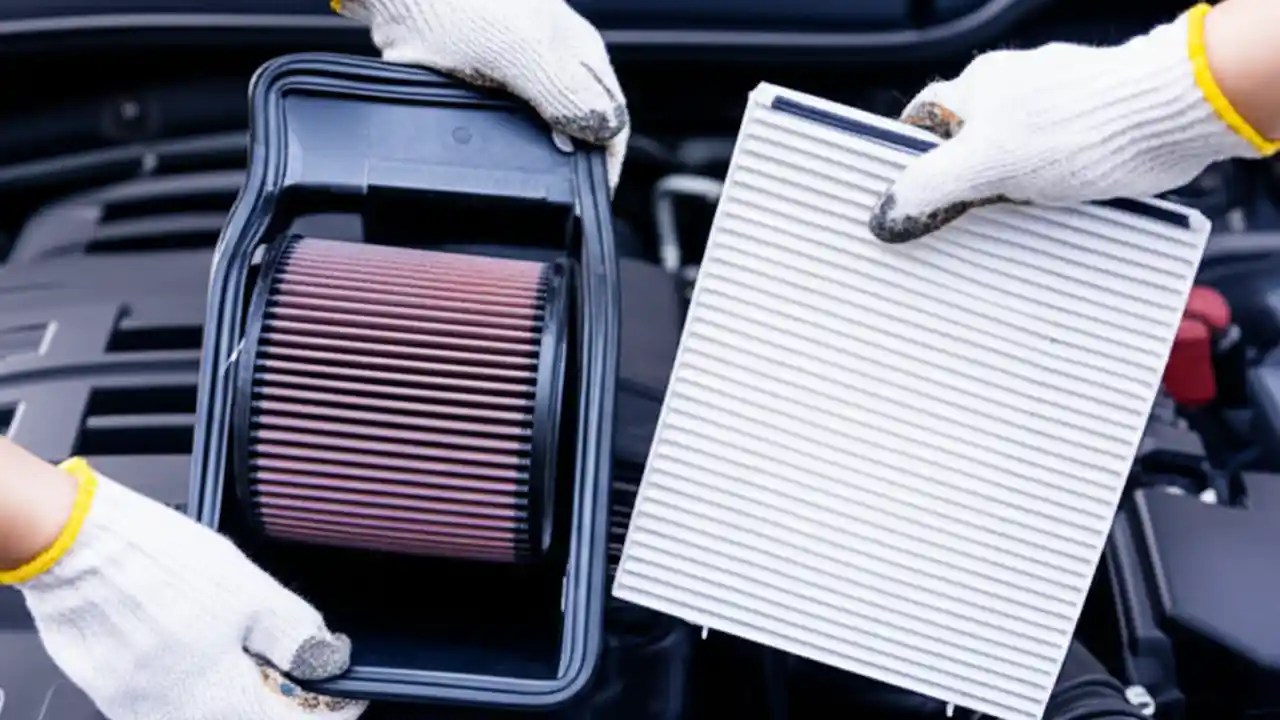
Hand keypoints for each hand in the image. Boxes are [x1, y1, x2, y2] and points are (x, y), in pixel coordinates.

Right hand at [2, 451, 366, 719]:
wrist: (77, 541)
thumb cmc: (154, 560)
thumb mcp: (249, 589)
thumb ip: (294, 632)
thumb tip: (327, 658)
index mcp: (215, 699)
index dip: (331, 709)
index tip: (347, 693)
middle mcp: (171, 717)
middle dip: (285, 703)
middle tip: (303, 673)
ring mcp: (135, 709)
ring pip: (209, 715)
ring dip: (242, 695)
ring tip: (253, 658)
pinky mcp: (111, 692)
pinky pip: (169, 703)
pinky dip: (199, 686)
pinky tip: (207, 654)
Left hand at [336, 0, 629, 189]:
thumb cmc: (457, 1)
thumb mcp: (521, 51)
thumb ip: (565, 92)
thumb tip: (604, 131)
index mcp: (580, 54)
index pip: (613, 120)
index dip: (605, 164)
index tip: (588, 201)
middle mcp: (553, 65)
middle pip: (576, 131)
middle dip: (565, 165)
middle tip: (548, 197)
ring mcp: (514, 74)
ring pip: (534, 133)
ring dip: (522, 156)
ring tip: (511, 179)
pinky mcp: (476, 83)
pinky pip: (492, 126)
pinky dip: (485, 143)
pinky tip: (472, 149)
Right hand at [869, 4, 1276, 243]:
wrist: (1166, 117)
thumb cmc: (1081, 122)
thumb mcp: (984, 163)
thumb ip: (929, 186)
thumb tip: (888, 211)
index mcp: (976, 88)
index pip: (921, 121)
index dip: (909, 159)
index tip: (901, 193)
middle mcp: (1011, 96)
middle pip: (963, 148)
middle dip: (959, 185)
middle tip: (953, 218)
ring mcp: (1049, 117)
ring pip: (1007, 165)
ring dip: (1005, 197)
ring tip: (1008, 219)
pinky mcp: (1084, 140)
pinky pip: (1048, 176)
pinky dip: (1044, 199)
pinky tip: (1049, 214)